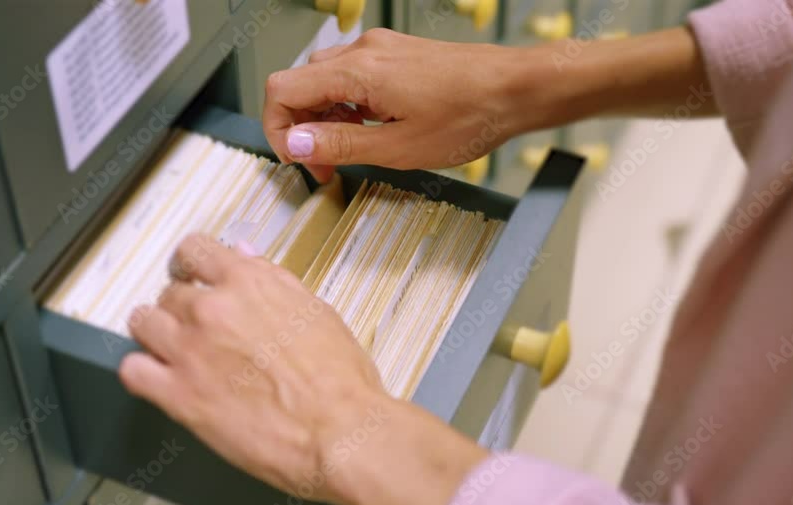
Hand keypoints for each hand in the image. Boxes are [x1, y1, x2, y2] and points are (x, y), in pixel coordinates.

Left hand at [119, 235, 487, 504]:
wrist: (340, 431)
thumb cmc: (340, 380)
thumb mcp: (315, 311)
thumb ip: (273, 282)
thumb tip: (244, 256)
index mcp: (248, 283)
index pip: (194, 250)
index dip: (190, 265)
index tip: (190, 277)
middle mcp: (212, 309)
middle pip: (169, 293)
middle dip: (181, 310)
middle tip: (198, 332)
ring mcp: (190, 351)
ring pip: (142, 323)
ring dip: (155, 334)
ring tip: (173, 353)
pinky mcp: (178, 395)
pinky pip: (133, 371)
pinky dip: (141, 372)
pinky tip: (158, 380)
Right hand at [262, 29, 529, 181]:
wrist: (514, 89)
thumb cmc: (468, 116)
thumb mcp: (398, 147)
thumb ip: (339, 144)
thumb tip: (294, 145)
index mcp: (357, 71)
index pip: (282, 90)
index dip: (277, 130)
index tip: (297, 161)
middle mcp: (363, 51)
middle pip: (300, 84)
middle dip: (302, 128)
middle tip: (325, 166)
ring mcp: (380, 49)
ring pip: (325, 80)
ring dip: (325, 118)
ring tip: (351, 151)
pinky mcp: (395, 54)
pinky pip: (352, 76)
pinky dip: (347, 105)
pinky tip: (371, 129)